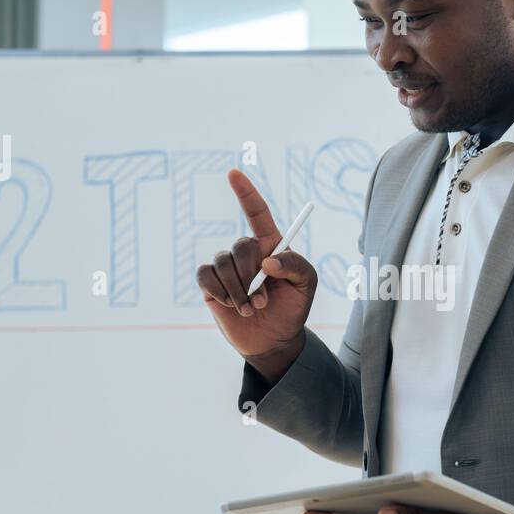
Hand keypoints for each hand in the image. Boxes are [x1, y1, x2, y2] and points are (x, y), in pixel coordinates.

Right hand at [195, 169, 316, 382]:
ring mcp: (227, 267)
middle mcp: (247, 252)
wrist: (273, 340)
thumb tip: (267, 261)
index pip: (257, 212)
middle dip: (251, 274)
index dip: (245, 192)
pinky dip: (221, 291)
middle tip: (263, 300)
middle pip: (241, 245)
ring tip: (251, 309)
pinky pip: (206, 275)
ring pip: (222, 262)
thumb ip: (295, 266)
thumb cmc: (293, 309)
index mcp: (271, 245)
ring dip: (238, 290)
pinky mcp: (211, 284)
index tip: (233, 173)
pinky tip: (233, 306)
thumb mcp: (307, 285)